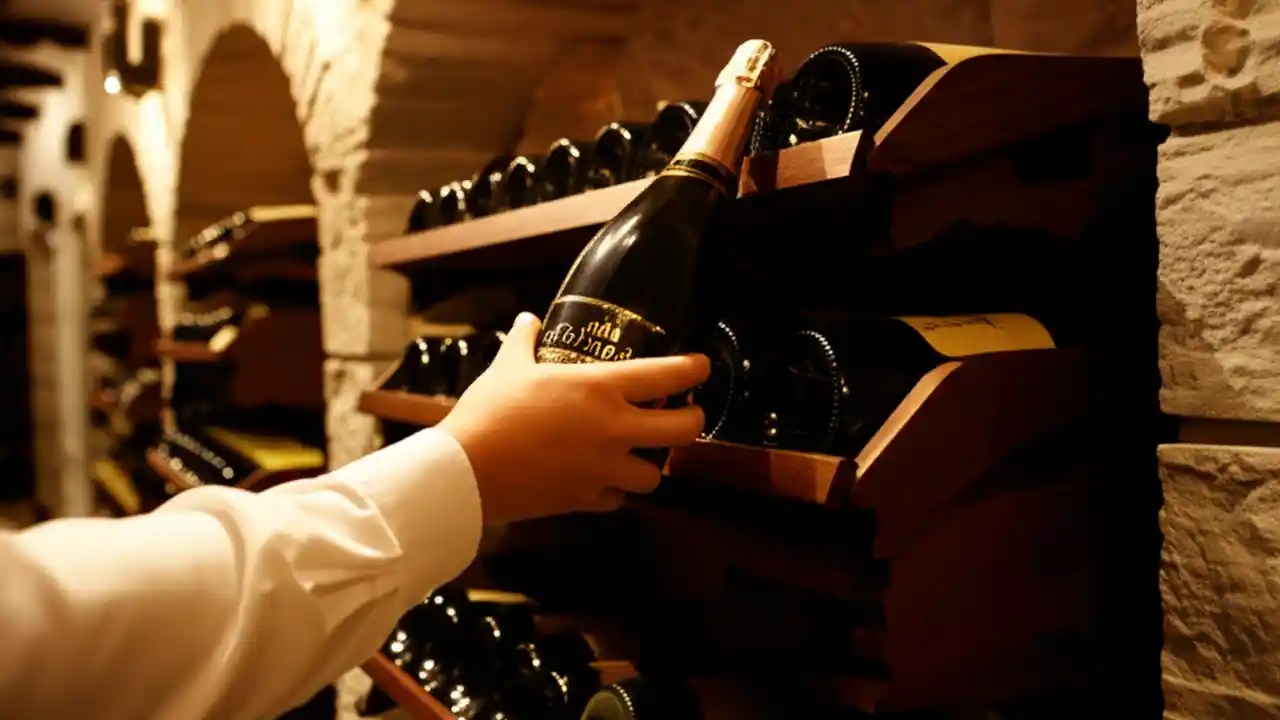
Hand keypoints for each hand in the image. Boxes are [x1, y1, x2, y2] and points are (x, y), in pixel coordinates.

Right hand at [438, 312, 708, 522]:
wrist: (468, 471)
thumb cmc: (490, 411)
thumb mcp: (508, 367)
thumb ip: (526, 341)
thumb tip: (528, 320)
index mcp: (601, 388)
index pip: (668, 374)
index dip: (693, 369)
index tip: (700, 367)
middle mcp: (614, 429)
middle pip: (684, 430)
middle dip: (693, 421)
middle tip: (685, 415)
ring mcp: (605, 468)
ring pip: (656, 474)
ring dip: (652, 463)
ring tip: (641, 454)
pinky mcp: (587, 498)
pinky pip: (618, 498)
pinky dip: (615, 491)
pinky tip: (603, 481)